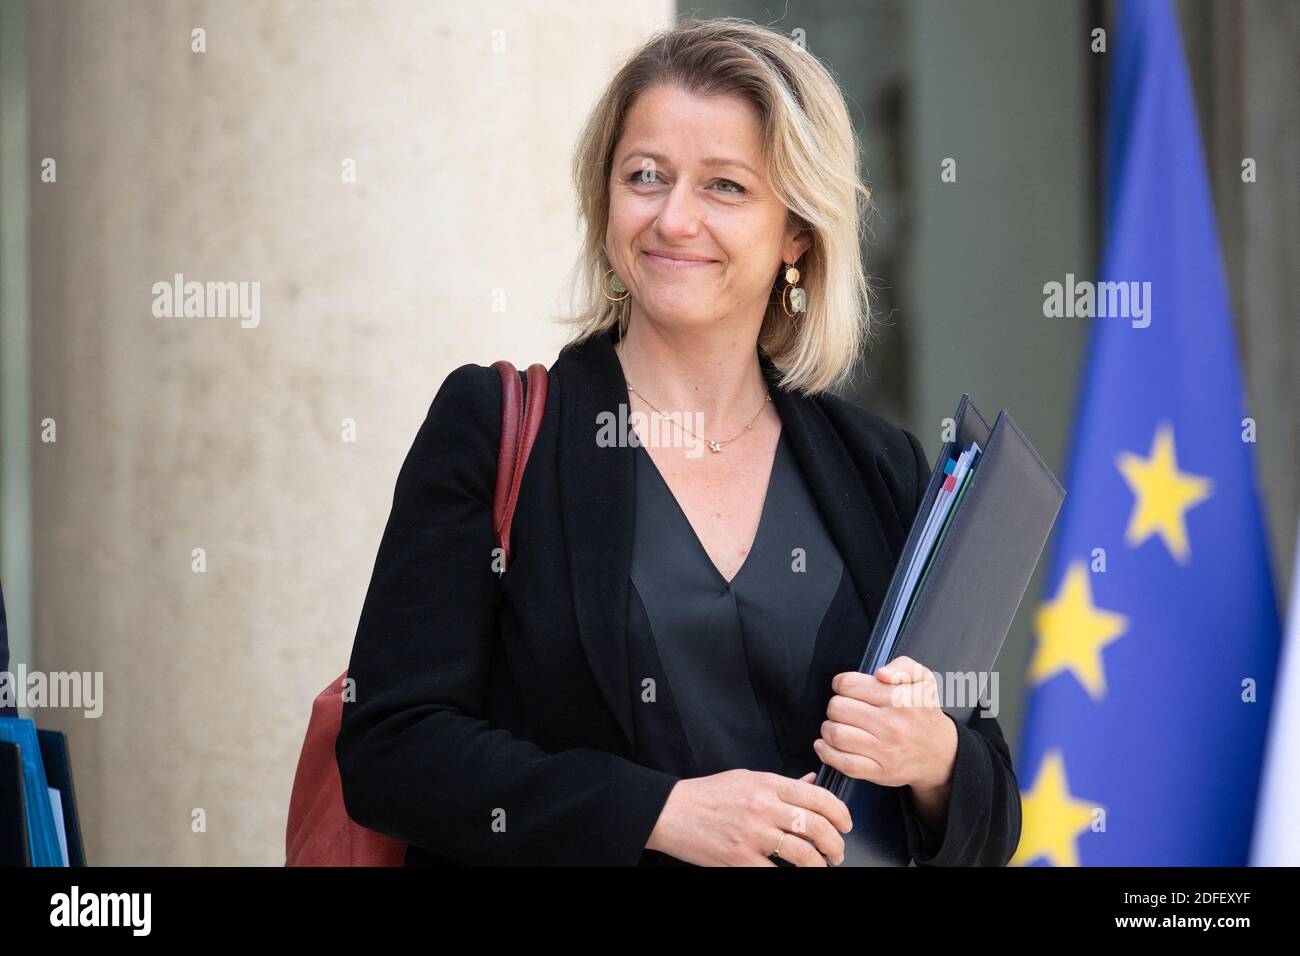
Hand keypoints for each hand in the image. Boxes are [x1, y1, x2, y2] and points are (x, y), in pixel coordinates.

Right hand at [646, 770, 851, 865]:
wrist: (671, 811)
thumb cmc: (709, 794)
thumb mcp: (747, 778)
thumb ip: (782, 783)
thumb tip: (812, 782)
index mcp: (767, 784)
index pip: (818, 797)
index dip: (841, 813)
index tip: (846, 825)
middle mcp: (763, 807)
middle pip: (816, 826)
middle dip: (835, 844)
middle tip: (837, 852)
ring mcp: (752, 834)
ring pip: (803, 854)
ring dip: (820, 865)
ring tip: (823, 867)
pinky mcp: (739, 858)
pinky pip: (776, 873)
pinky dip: (792, 877)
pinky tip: (797, 876)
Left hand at [814, 655, 957, 792]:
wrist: (942, 753)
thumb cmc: (924, 713)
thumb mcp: (924, 679)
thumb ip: (902, 666)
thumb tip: (881, 674)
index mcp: (900, 699)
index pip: (848, 684)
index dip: (842, 684)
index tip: (847, 689)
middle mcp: (892, 725)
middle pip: (837, 708)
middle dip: (836, 705)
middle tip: (844, 709)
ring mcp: (885, 750)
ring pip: (836, 735)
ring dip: (828, 729)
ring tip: (837, 725)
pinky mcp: (880, 771)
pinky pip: (844, 763)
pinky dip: (827, 754)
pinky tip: (826, 745)